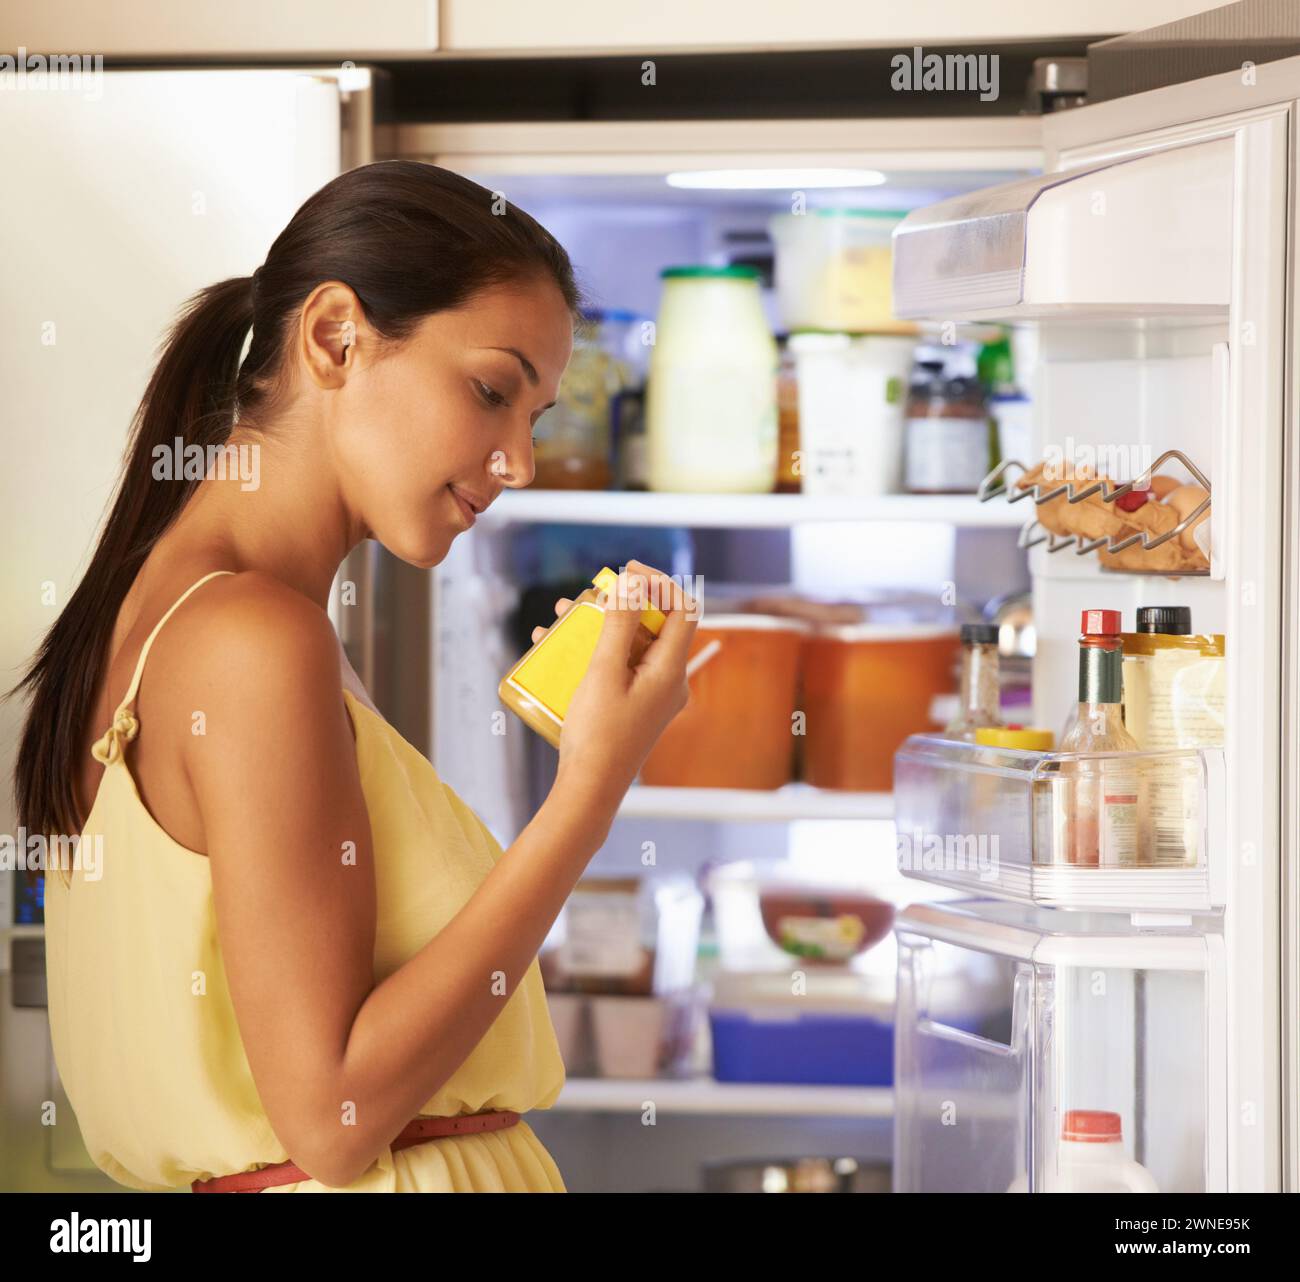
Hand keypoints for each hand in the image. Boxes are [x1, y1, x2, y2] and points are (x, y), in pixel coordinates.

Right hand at [550, 560, 697, 818]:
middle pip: (653, 626)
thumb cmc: (598, 734)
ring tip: (563, 616)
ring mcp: (651, 695)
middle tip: (586, 596)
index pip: (683, 610)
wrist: (589, 790)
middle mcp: (668, 681)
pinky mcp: (632, 706)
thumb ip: (619, 625)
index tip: (627, 571)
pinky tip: (555, 648)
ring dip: (600, 626)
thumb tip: (633, 583)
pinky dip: (593, 652)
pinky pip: (619, 668)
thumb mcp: (604, 673)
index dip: (660, 583)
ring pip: (631, 646)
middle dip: (619, 604)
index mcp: (671, 671)